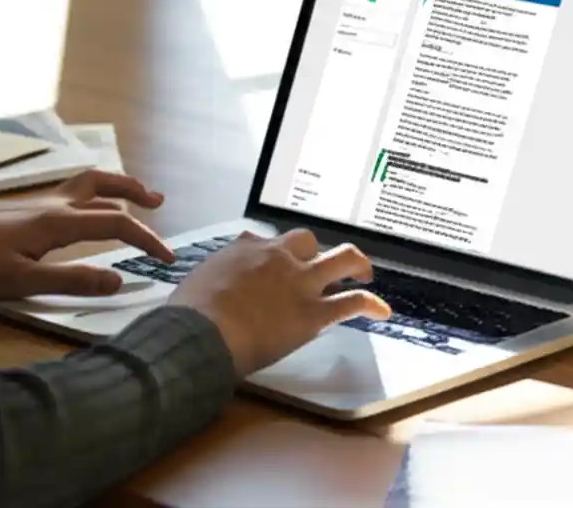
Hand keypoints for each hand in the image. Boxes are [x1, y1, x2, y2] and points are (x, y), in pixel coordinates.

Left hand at [0, 172, 174, 298]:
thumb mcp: (24, 281)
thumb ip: (73, 280)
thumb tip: (120, 280)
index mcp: (58, 222)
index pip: (116, 221)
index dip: (147, 238)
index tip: (168, 258)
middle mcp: (54, 206)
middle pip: (104, 186)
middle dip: (135, 191)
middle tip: (159, 203)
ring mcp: (40, 206)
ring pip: (88, 185)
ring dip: (116, 186)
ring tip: (136, 196)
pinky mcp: (27, 212)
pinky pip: (73, 194)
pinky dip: (94, 195)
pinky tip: (90, 211)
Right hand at [168, 230, 391, 375]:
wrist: (203, 331)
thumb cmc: (189, 314)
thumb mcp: (195, 281)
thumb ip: (212, 277)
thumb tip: (211, 283)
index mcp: (245, 251)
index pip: (266, 242)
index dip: (273, 253)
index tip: (274, 264)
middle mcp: (277, 258)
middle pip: (306, 241)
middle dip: (314, 252)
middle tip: (318, 266)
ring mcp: (300, 283)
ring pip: (341, 259)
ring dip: (356, 264)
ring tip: (365, 272)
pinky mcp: (314, 313)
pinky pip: (352, 302)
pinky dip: (371, 305)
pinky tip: (383, 312)